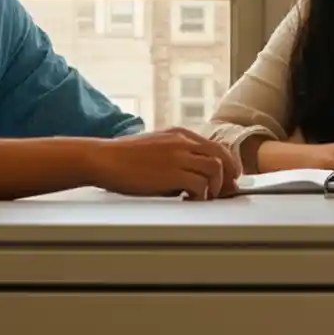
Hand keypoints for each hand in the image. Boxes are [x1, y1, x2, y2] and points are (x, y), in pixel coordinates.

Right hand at [95, 128, 240, 199]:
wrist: (103, 158)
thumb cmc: (123, 157)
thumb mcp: (155, 146)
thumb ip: (176, 154)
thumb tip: (192, 175)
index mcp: (180, 134)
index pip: (215, 146)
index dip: (227, 163)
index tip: (228, 177)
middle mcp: (183, 141)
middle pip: (222, 155)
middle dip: (230, 174)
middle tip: (227, 190)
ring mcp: (178, 156)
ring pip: (216, 168)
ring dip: (215, 186)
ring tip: (205, 197)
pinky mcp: (172, 173)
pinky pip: (200, 185)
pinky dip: (201, 195)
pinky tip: (189, 200)